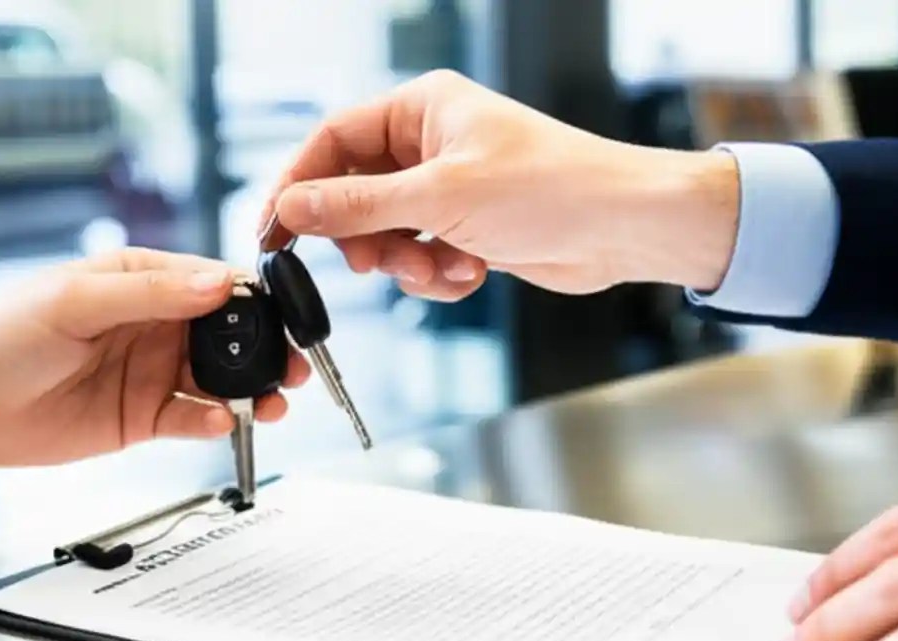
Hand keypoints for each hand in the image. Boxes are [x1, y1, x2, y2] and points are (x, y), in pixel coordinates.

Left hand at [0, 248, 310, 467]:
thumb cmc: (2, 339)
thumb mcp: (75, 303)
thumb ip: (149, 294)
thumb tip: (216, 284)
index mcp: (141, 282)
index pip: (212, 283)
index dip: (251, 300)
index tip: (280, 317)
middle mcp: (154, 325)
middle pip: (229, 336)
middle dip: (267, 351)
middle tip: (294, 367)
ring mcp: (152, 371)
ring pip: (220, 380)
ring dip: (251, 391)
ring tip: (273, 403)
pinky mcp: (143, 417)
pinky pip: (191, 418)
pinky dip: (212, 422)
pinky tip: (218, 422)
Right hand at [262, 70, 738, 298]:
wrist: (624, 230)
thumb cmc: (552, 187)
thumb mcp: (440, 197)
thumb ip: (357, 206)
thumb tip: (292, 208)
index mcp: (423, 109)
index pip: (333, 140)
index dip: (298, 184)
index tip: (273, 228)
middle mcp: (432, 144)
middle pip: (354, 193)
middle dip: (365, 237)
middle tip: (374, 261)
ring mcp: (449, 189)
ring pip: (387, 233)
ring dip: (406, 263)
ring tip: (441, 268)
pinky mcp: (467, 229)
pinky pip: (421, 256)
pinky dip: (436, 274)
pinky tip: (469, 273)